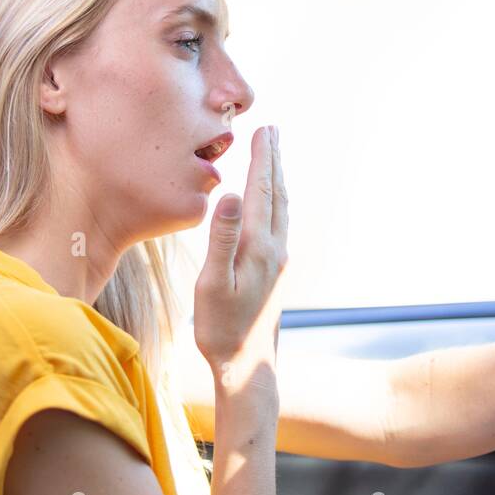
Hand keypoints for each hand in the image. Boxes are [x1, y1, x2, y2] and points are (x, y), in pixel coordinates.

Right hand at [192, 126, 288, 382]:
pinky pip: (278, 223)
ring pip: (280, 209)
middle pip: (276, 194)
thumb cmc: (222, 327)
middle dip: (273, 161)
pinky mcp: (275, 271)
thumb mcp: (214, 283)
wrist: (246, 364)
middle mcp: (275, 249)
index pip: (261, 191)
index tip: (263, 130)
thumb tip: (232, 195)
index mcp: (259, 247)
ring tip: (272, 157)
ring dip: (276, 179)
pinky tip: (269, 203)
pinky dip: (274, 201)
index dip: (261, 159)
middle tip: (271, 131)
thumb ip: (222, 238)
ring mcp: (278, 261)